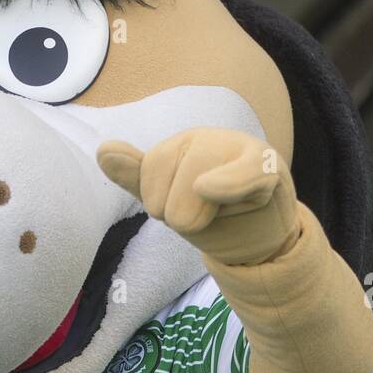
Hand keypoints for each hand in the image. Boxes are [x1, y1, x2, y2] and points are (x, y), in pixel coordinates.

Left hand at [97, 126, 299, 264]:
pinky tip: (209, 188)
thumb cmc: (211, 214)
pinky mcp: (269, 170)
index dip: (156, 198)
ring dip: (203, 214)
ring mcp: (243, 150)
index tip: (171, 209)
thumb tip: (103, 151)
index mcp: (184, 143)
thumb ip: (136, 176)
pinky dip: (227, 184)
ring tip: (219, 214)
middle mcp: (213, 137)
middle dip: (179, 210)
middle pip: (176, 171)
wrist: (259, 235)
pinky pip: (246, 173)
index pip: (153, 165)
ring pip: (201, 179)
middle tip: (199, 215)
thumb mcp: (167, 198)